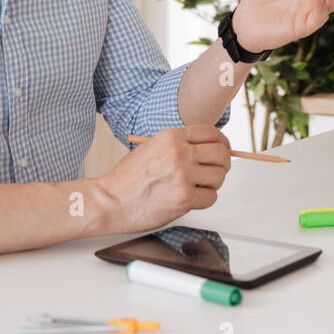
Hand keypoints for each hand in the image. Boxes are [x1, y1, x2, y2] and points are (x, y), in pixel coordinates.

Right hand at [97, 125, 230, 231]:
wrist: (110, 201)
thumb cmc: (127, 178)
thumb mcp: (153, 147)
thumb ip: (179, 145)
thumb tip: (209, 148)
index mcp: (172, 136)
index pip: (212, 133)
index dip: (222, 142)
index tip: (223, 150)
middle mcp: (180, 153)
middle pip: (221, 154)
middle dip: (223, 163)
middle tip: (217, 170)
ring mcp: (183, 176)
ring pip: (219, 176)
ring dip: (213, 183)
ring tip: (199, 186)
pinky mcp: (184, 198)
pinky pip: (211, 197)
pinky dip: (205, 199)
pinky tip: (191, 198)